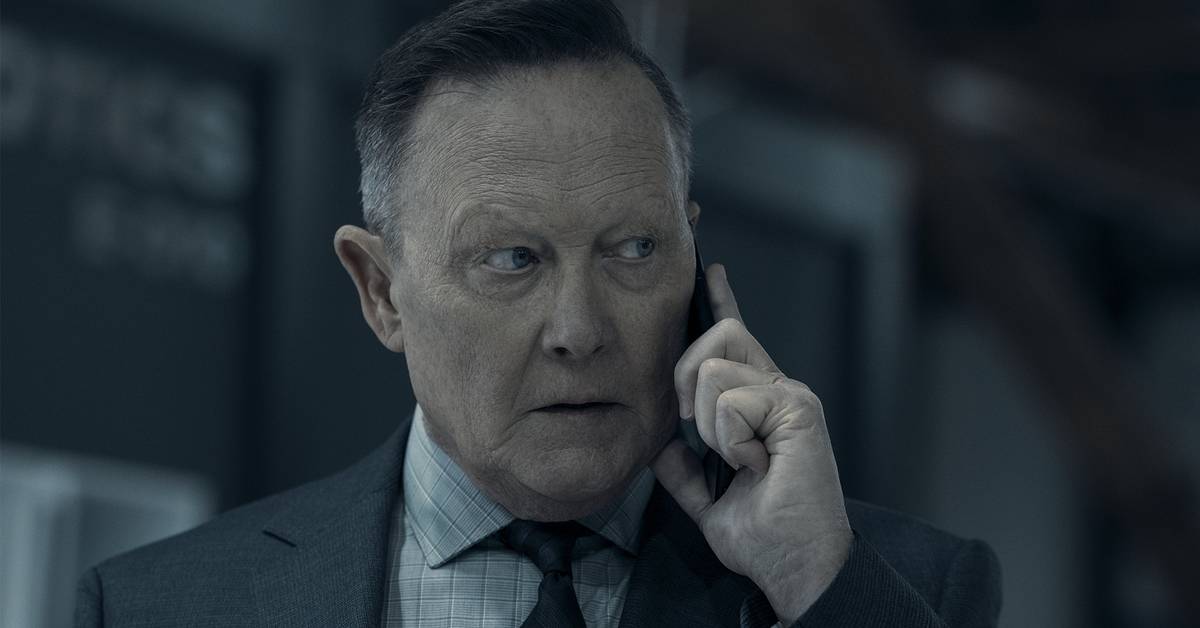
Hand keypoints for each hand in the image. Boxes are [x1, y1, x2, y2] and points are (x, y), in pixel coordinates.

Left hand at [651, 263, 852, 624]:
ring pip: (716, 369)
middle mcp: (777, 389)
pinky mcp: (797, 407)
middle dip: (686, 375)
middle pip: (719, 334)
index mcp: (757, 404)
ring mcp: (790, 394)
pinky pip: (733, 400)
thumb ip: (683, 471)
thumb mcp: (706, 500)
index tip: (709, 270)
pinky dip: (730, 440)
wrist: (795, 566)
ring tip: (740, 461)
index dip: (721, 301)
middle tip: (695, 427)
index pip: (736, 340)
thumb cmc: (763, 537)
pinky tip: (756, 465)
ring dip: (710, 425)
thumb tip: (661, 445)